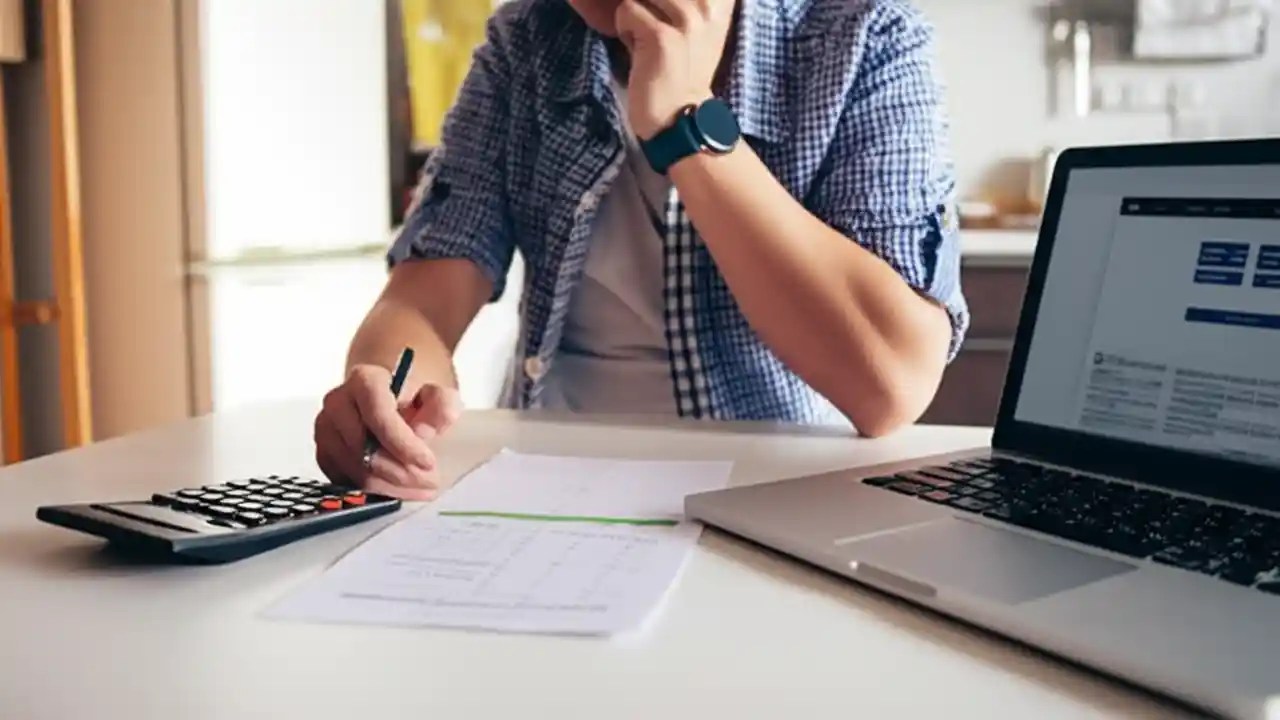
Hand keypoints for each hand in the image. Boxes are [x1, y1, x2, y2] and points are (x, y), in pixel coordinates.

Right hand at [314, 365, 463, 500]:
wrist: (387, 398)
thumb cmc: (412, 397)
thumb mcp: (437, 393)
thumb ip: (441, 405)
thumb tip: (423, 433)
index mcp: (365, 381)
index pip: (378, 414)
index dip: (403, 443)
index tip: (428, 462)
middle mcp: (338, 403)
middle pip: (366, 449)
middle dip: (402, 472)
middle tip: (432, 482)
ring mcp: (326, 430)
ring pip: (357, 471)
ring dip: (392, 486)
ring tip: (421, 487)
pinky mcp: (324, 454)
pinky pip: (347, 482)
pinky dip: (376, 491)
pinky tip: (400, 488)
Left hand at [615, 0, 734, 139]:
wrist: (683, 116)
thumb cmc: (682, 66)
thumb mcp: (696, 21)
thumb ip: (686, 0)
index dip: (659, 2)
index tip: (662, 25)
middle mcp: (709, 3)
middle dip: (646, 3)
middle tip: (655, 28)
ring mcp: (688, 19)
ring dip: (635, 14)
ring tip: (648, 39)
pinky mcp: (663, 37)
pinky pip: (626, 10)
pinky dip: (625, 31)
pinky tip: (641, 52)